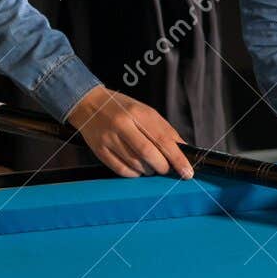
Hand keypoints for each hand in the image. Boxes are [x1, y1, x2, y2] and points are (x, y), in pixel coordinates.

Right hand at [67, 86, 193, 178]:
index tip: (187, 172)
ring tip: (151, 166)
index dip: (177, 158)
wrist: (89, 104)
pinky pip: (120, 169)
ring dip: (149, 170)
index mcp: (139, 113)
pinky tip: (137, 169)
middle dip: (163, 166)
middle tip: (166, 168)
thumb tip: (183, 149)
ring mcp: (109, 138)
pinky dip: (134, 173)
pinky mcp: (99, 150)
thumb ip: (165, 130)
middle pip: (148, 153)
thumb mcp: (147, 112)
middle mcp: (123, 125)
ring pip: (135, 164)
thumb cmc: (123, 108)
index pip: (163, 139)